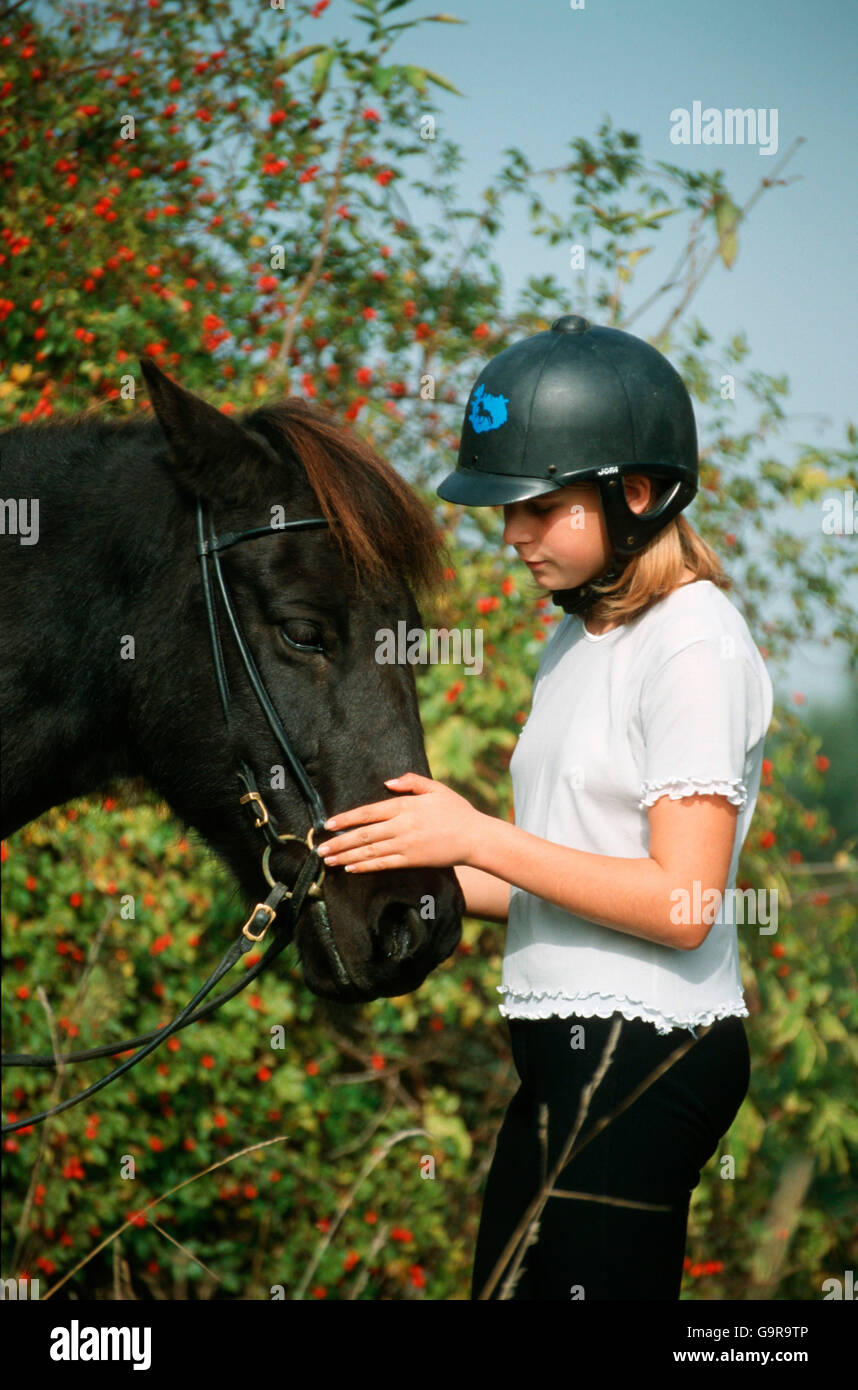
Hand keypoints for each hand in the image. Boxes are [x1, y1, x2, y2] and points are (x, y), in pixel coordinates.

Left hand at [314, 772, 483, 872]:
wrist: (475, 837)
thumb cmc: (456, 811)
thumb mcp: (436, 789)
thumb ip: (411, 782)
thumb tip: (388, 783)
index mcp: (405, 806)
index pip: (368, 812)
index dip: (346, 818)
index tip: (328, 824)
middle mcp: (401, 825)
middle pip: (363, 834)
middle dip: (339, 841)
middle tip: (320, 848)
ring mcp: (406, 844)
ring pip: (369, 850)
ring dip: (346, 855)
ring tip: (329, 859)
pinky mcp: (412, 860)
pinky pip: (383, 864)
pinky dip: (365, 866)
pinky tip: (351, 868)